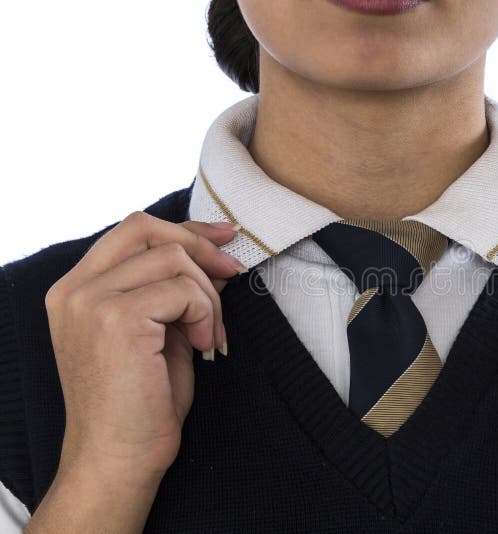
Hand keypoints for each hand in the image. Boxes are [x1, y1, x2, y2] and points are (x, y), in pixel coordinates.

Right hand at [44, 212, 244, 483]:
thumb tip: (215, 256)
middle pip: (146, 229)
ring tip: (208, 335)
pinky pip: (183, 289)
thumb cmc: (141, 402)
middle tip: (233, 272)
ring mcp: (90, 301)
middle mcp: (75, 289)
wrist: (119, 457)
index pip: (132, 231)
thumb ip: (174, 290)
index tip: (223, 238)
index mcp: (77, 289)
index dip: (184, 228)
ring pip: (173, 258)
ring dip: (207, 295)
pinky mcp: (115, 318)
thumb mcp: (159, 331)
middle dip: (200, 246)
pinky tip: (203, 345)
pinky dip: (205, 313)